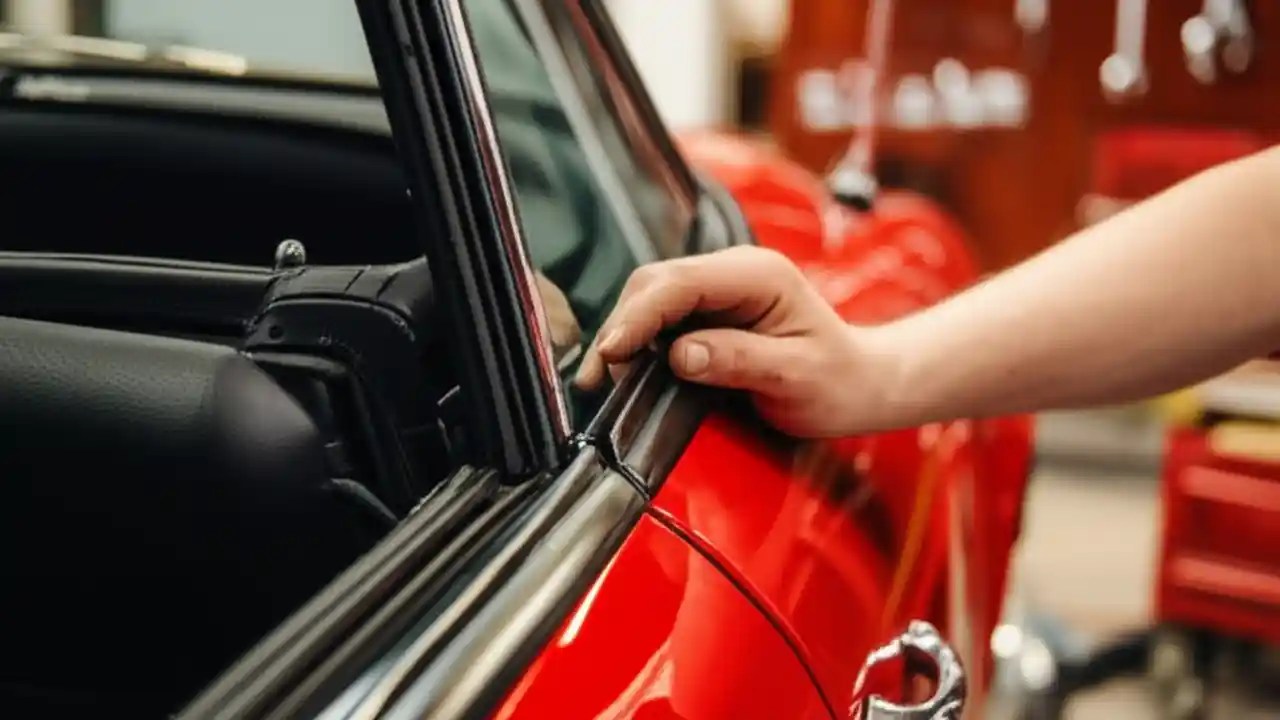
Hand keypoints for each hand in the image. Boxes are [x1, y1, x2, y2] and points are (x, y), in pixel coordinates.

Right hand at [573, 246, 901, 437]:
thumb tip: (678, 354)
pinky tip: (624, 370)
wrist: (860, 384)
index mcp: (758, 275)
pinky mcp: (710, 308)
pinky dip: (637, 341)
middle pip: (656, 283)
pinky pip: (661, 315)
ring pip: (651, 296)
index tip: (610, 353)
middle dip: (621, 325)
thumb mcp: (795, 377)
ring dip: (623, 334)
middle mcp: (734, 270)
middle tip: (596, 377)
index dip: (639, 316)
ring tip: (601, 379)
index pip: (681, 282)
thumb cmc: (837, 382)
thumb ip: (738, 360)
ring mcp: (720, 287)